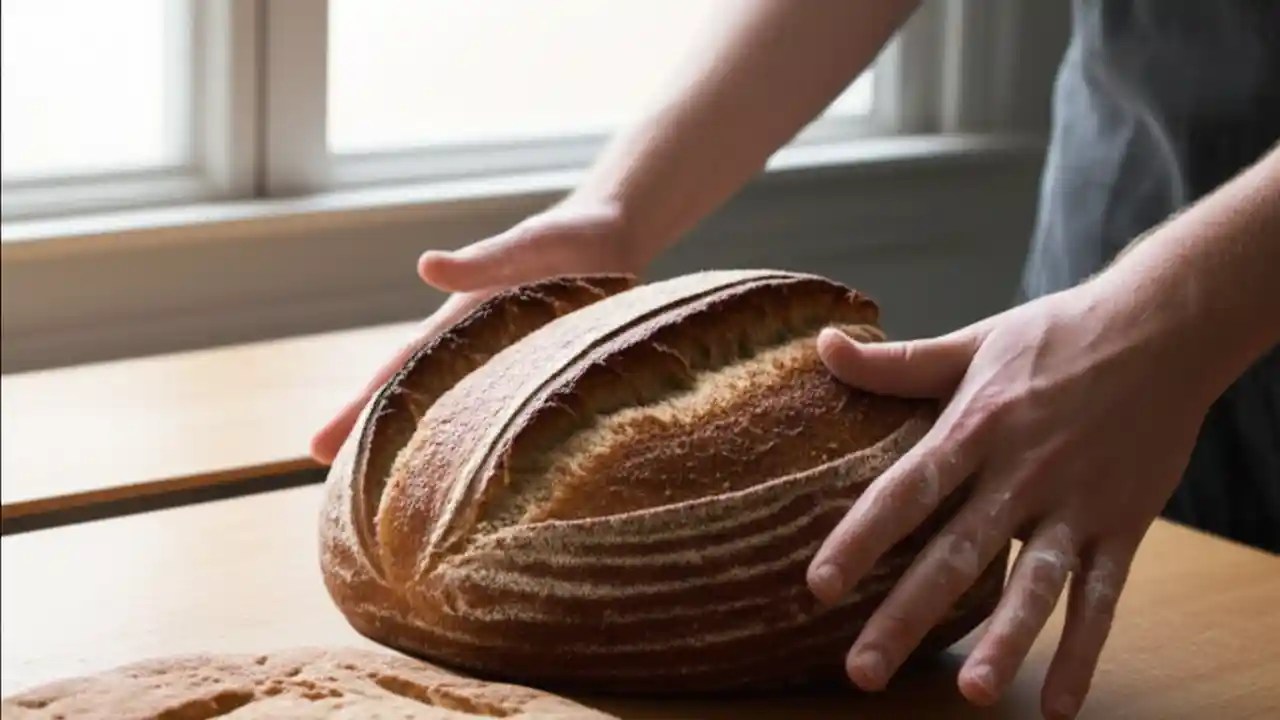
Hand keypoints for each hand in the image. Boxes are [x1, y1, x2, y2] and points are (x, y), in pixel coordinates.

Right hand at [310, 198, 640, 463]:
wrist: (611, 240)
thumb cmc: (562, 240)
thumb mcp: (525, 246)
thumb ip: (482, 261)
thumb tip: (426, 267)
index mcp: (462, 326)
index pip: (400, 372)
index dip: (359, 409)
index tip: (317, 446)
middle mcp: (477, 353)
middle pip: (417, 403)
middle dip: (372, 440)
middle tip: (326, 479)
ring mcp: (510, 370)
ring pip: (459, 420)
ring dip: (426, 455)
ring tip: (391, 499)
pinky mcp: (548, 380)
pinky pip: (509, 424)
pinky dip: (486, 451)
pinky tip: (479, 489)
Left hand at [805, 282, 1214, 718]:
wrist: (1165, 327)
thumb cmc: (1057, 336)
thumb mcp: (973, 343)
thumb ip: (898, 364)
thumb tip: (823, 345)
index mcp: (976, 426)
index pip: (907, 490)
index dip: (862, 537)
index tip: (819, 586)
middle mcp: (1022, 472)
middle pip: (957, 552)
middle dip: (908, 614)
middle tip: (862, 670)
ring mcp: (1076, 503)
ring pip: (1035, 583)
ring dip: (1006, 640)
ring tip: (973, 692)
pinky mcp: (1122, 525)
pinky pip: (1103, 597)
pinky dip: (1084, 651)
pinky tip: (1059, 707)